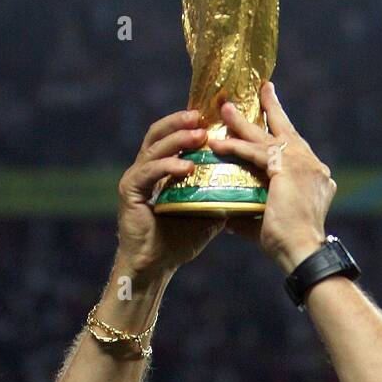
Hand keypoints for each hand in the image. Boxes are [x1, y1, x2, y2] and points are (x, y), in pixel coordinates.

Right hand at [117, 109, 226, 279]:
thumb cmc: (178, 241)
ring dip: (178, 139)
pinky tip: (186, 167)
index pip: (173, 136)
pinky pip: (149, 172)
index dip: (189, 123)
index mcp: (161, 169)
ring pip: (155, 148)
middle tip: (202, 116)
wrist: (155, 267)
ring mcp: (136, 178)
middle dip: (181, 122)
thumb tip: (250, 184)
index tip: (211, 114)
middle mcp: (145, 168)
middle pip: (159, 133)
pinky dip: (169, 167)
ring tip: (199, 136)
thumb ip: (220, 195)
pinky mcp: (130, 191)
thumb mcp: (206, 212)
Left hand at [208, 81, 336, 271]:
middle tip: (263, 89)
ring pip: (267, 137)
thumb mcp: (267, 222)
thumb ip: (249, 211)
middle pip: (287, 130)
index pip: (294, 148)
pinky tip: (217, 143)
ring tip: (224, 109)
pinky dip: (234, 148)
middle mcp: (313, 166)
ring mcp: (303, 164)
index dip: (279, 134)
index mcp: (314, 177)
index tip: (270, 118)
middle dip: (272, 108)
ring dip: (242, 123)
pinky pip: (255, 152)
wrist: (302, 251)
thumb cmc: (288, 245)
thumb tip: (225, 211)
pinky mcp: (286, 168)